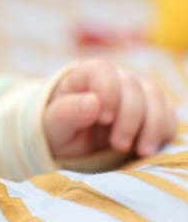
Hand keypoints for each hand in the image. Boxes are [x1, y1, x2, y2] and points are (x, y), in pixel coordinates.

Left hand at [44, 59, 176, 158]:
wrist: (72, 146)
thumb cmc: (59, 130)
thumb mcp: (53, 126)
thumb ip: (67, 112)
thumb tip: (92, 101)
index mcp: (83, 76)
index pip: (102, 70)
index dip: (108, 92)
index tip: (103, 119)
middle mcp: (113, 79)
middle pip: (132, 86)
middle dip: (130, 118)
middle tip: (119, 145)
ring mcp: (134, 93)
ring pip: (155, 96)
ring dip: (152, 125)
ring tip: (141, 151)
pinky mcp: (152, 110)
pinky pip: (167, 112)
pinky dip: (164, 130)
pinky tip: (150, 148)